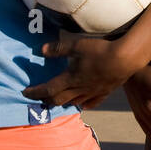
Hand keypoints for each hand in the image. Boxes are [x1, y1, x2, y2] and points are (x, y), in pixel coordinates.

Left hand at [22, 32, 141, 109]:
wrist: (125, 59)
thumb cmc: (100, 50)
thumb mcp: (77, 45)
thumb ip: (59, 48)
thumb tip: (41, 50)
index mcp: (70, 78)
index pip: (48, 89)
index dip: (35, 92)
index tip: (25, 93)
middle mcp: (80, 89)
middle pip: (59, 100)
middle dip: (47, 100)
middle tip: (39, 99)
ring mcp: (93, 92)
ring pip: (74, 102)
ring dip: (63, 103)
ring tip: (58, 101)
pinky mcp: (105, 91)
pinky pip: (92, 103)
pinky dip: (83, 104)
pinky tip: (82, 104)